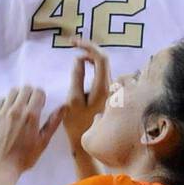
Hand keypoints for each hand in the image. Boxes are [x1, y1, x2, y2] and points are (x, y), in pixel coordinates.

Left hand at [0, 85, 63, 178]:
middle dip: (30, 94)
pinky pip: (1, 101)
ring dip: (18, 96)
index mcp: (31, 115)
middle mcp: (16, 110)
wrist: (0, 166)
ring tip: (20, 107)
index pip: (38, 92)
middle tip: (31, 105)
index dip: (41, 97)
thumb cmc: (24, 157)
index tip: (41, 105)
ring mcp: (2, 112)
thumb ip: (53, 123)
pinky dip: (7, 103)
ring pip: (12, 92)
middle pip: (25, 89)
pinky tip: (8, 113)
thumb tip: (64, 107)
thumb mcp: (42, 142)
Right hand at [60, 35, 112, 152]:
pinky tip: (82, 64)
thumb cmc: (77, 124)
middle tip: (71, 43)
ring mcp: (112, 89)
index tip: (71, 42)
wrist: (87, 142)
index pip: (100, 58)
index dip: (87, 45)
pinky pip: (102, 71)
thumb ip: (77, 78)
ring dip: (89, 55)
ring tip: (75, 52)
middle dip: (88, 47)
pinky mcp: (109, 91)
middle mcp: (112, 86)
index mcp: (103, 88)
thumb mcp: (72, 100)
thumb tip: (79, 59)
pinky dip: (92, 63)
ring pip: (103, 64)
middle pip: (103, 58)